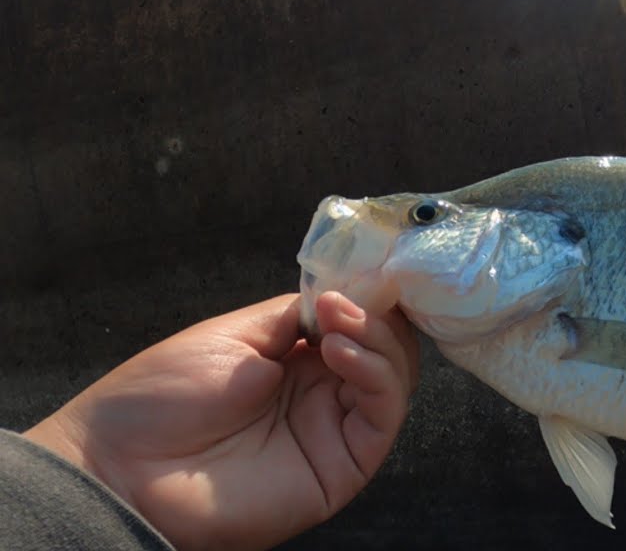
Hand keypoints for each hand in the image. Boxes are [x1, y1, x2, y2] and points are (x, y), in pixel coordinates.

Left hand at [23, 292, 418, 550]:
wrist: (124, 466)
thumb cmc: (162, 397)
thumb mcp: (235, 334)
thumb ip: (297, 314)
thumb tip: (348, 291)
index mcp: (298, 361)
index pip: (359, 323)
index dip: (369, 294)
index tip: (368, 265)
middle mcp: (324, 393)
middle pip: (387, 348)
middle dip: (378, 312)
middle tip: (350, 295)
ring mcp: (336, 430)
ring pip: (395, 377)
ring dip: (376, 337)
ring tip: (338, 321)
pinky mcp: (345, 466)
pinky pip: (383, 415)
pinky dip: (375, 374)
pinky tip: (339, 350)